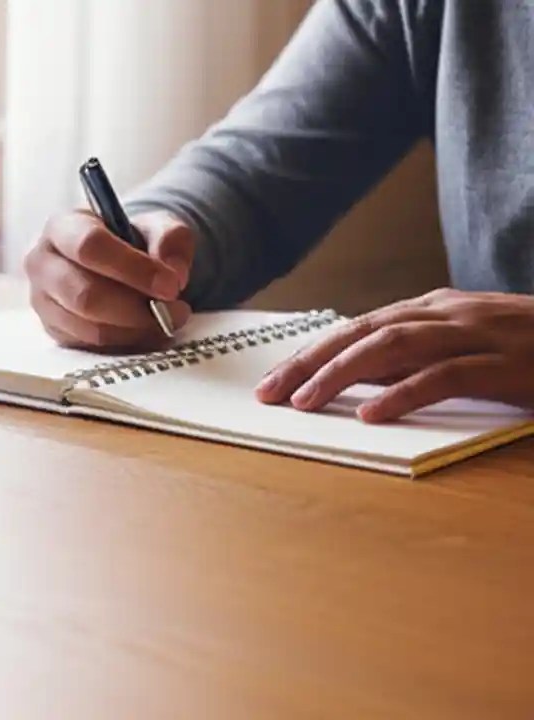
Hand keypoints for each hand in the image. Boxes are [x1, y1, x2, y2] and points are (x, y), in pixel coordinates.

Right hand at [24, 210, 194, 350]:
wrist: (110, 263)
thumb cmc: (130, 241)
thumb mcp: (157, 226)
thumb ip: (171, 239)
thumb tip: (174, 274)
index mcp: (63, 227)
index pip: (89, 247)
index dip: (133, 268)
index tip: (171, 286)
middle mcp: (42, 263)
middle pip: (85, 295)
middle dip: (136, 308)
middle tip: (175, 309)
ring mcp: (43, 301)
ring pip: (90, 326)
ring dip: (136, 329)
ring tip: (166, 319)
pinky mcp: (53, 329)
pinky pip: (92, 345)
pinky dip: (126, 341)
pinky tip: (146, 328)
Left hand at [256, 289, 533, 422]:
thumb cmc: (528, 350)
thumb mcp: (464, 345)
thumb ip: (414, 356)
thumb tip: (355, 379)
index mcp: (434, 308)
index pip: (357, 328)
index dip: (311, 353)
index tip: (272, 382)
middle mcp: (448, 314)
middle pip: (362, 334)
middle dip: (309, 363)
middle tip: (269, 395)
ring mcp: (476, 336)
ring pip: (392, 348)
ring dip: (340, 375)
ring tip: (304, 402)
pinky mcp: (503, 364)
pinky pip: (443, 377)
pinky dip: (401, 394)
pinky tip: (369, 414)